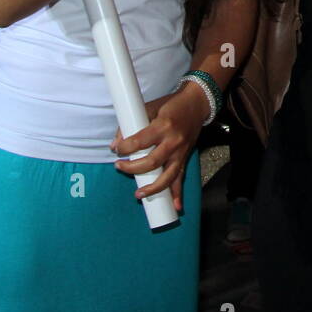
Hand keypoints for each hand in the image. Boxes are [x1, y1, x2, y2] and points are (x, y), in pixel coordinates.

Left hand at [111, 83, 206, 211]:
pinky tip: (175, 207)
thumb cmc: (171, 105)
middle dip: (132, 168)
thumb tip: (115, 145)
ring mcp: (181, 152)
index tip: (116, 150)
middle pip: (151, 162)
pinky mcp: (185, 158)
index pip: (139, 142)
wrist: (197, 104)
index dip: (124, 148)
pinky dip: (178, 193)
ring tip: (138, 194)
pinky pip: (181, 178)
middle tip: (119, 167)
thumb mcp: (149, 108)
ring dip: (152, 188)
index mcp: (163, 126)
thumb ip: (131, 125)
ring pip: (167, 176)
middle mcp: (173, 141)